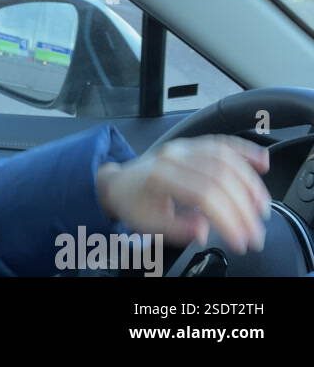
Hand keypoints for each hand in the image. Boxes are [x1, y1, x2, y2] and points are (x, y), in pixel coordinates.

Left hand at [96, 134, 271, 254]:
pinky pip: (222, 143)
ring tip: (261, 208)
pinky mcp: (193, 144)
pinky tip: (262, 162)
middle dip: (244, 207)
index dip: (228, 218)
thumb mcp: (149, 224)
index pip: (204, 195)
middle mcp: (174, 157)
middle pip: (220, 177)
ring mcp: (184, 147)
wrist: (120, 183)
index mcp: (160, 177)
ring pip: (226, 158)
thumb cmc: (135, 204)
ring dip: (250, 183)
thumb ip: (177, 229)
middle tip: (255, 231)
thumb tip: (204, 231)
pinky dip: (245, 151)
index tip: (241, 239)